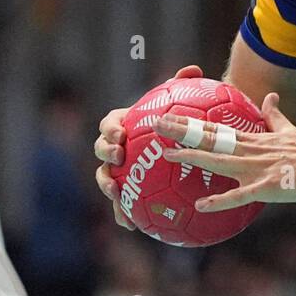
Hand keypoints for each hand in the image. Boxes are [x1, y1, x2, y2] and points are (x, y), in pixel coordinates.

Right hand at [94, 64, 203, 230]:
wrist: (179, 143)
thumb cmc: (178, 119)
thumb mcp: (182, 102)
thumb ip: (184, 86)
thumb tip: (193, 69)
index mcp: (125, 125)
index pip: (110, 123)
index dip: (111, 128)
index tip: (121, 133)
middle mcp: (118, 148)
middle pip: (102, 150)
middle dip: (105, 154)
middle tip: (118, 157)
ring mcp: (120, 170)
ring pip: (106, 178)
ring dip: (107, 185)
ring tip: (116, 193)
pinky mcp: (127, 191)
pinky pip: (121, 203)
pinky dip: (122, 213)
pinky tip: (132, 225)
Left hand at [154, 92, 295, 211]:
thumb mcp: (291, 129)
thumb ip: (276, 116)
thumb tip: (271, 97)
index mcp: (254, 139)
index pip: (217, 127)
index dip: (191, 121)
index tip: (169, 115)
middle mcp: (251, 150)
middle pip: (211, 139)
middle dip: (182, 131)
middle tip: (157, 125)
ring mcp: (257, 168)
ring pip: (219, 161)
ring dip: (192, 158)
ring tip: (168, 155)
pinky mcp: (267, 187)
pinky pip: (239, 196)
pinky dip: (219, 200)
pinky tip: (201, 205)